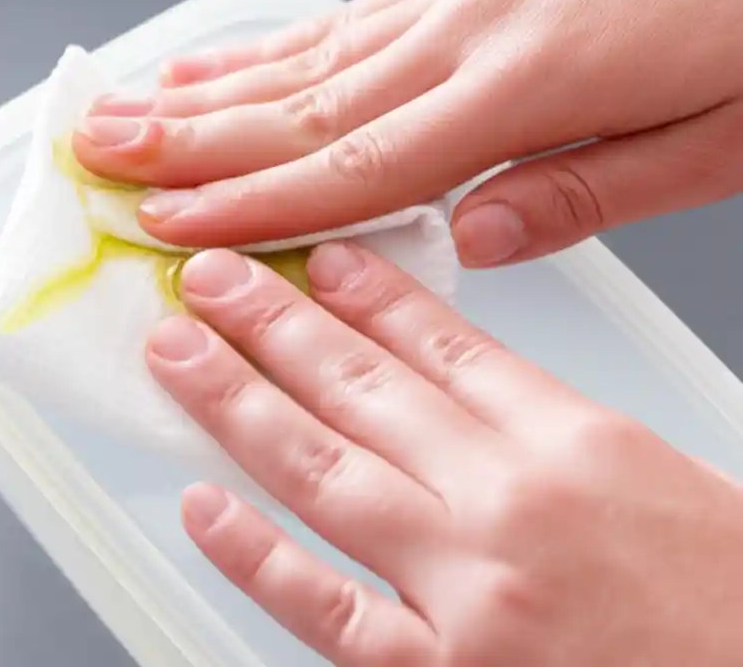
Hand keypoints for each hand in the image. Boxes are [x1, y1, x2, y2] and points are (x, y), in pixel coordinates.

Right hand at [74, 0, 742, 266]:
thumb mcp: (720, 134)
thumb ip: (586, 188)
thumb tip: (477, 242)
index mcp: (529, 83)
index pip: (358, 165)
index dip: (253, 201)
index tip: (172, 222)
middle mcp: (474, 31)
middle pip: (303, 104)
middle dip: (187, 137)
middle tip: (98, 155)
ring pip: (308, 57)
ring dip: (206, 89)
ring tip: (126, 108)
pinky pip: (350, 20)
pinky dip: (273, 47)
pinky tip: (226, 60)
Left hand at [146, 243, 742, 665]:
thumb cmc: (730, 605)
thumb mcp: (658, 477)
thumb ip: (551, 428)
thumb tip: (460, 383)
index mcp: (575, 441)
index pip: (442, 343)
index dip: (360, 294)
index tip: (310, 260)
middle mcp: (509, 502)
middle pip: (363, 387)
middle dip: (272, 323)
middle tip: (211, 275)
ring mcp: (467, 588)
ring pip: (324, 471)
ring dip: (237, 401)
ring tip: (180, 350)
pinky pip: (329, 608)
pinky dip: (256, 556)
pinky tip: (203, 505)